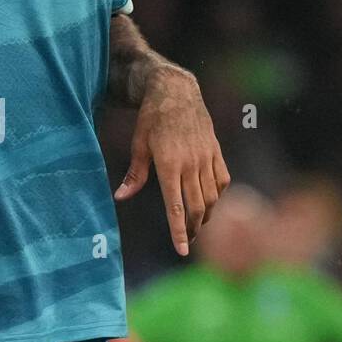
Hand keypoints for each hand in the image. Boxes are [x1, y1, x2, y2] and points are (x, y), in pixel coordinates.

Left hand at [114, 65, 229, 254]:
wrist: (176, 91)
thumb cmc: (151, 119)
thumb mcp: (138, 145)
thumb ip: (134, 176)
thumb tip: (119, 198)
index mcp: (169, 165)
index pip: (176, 207)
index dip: (179, 231)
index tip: (182, 250)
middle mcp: (191, 164)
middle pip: (196, 207)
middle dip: (193, 229)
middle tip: (187, 240)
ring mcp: (206, 157)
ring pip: (211, 197)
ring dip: (205, 215)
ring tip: (198, 224)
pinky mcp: (216, 151)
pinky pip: (221, 180)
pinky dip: (217, 195)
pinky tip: (209, 200)